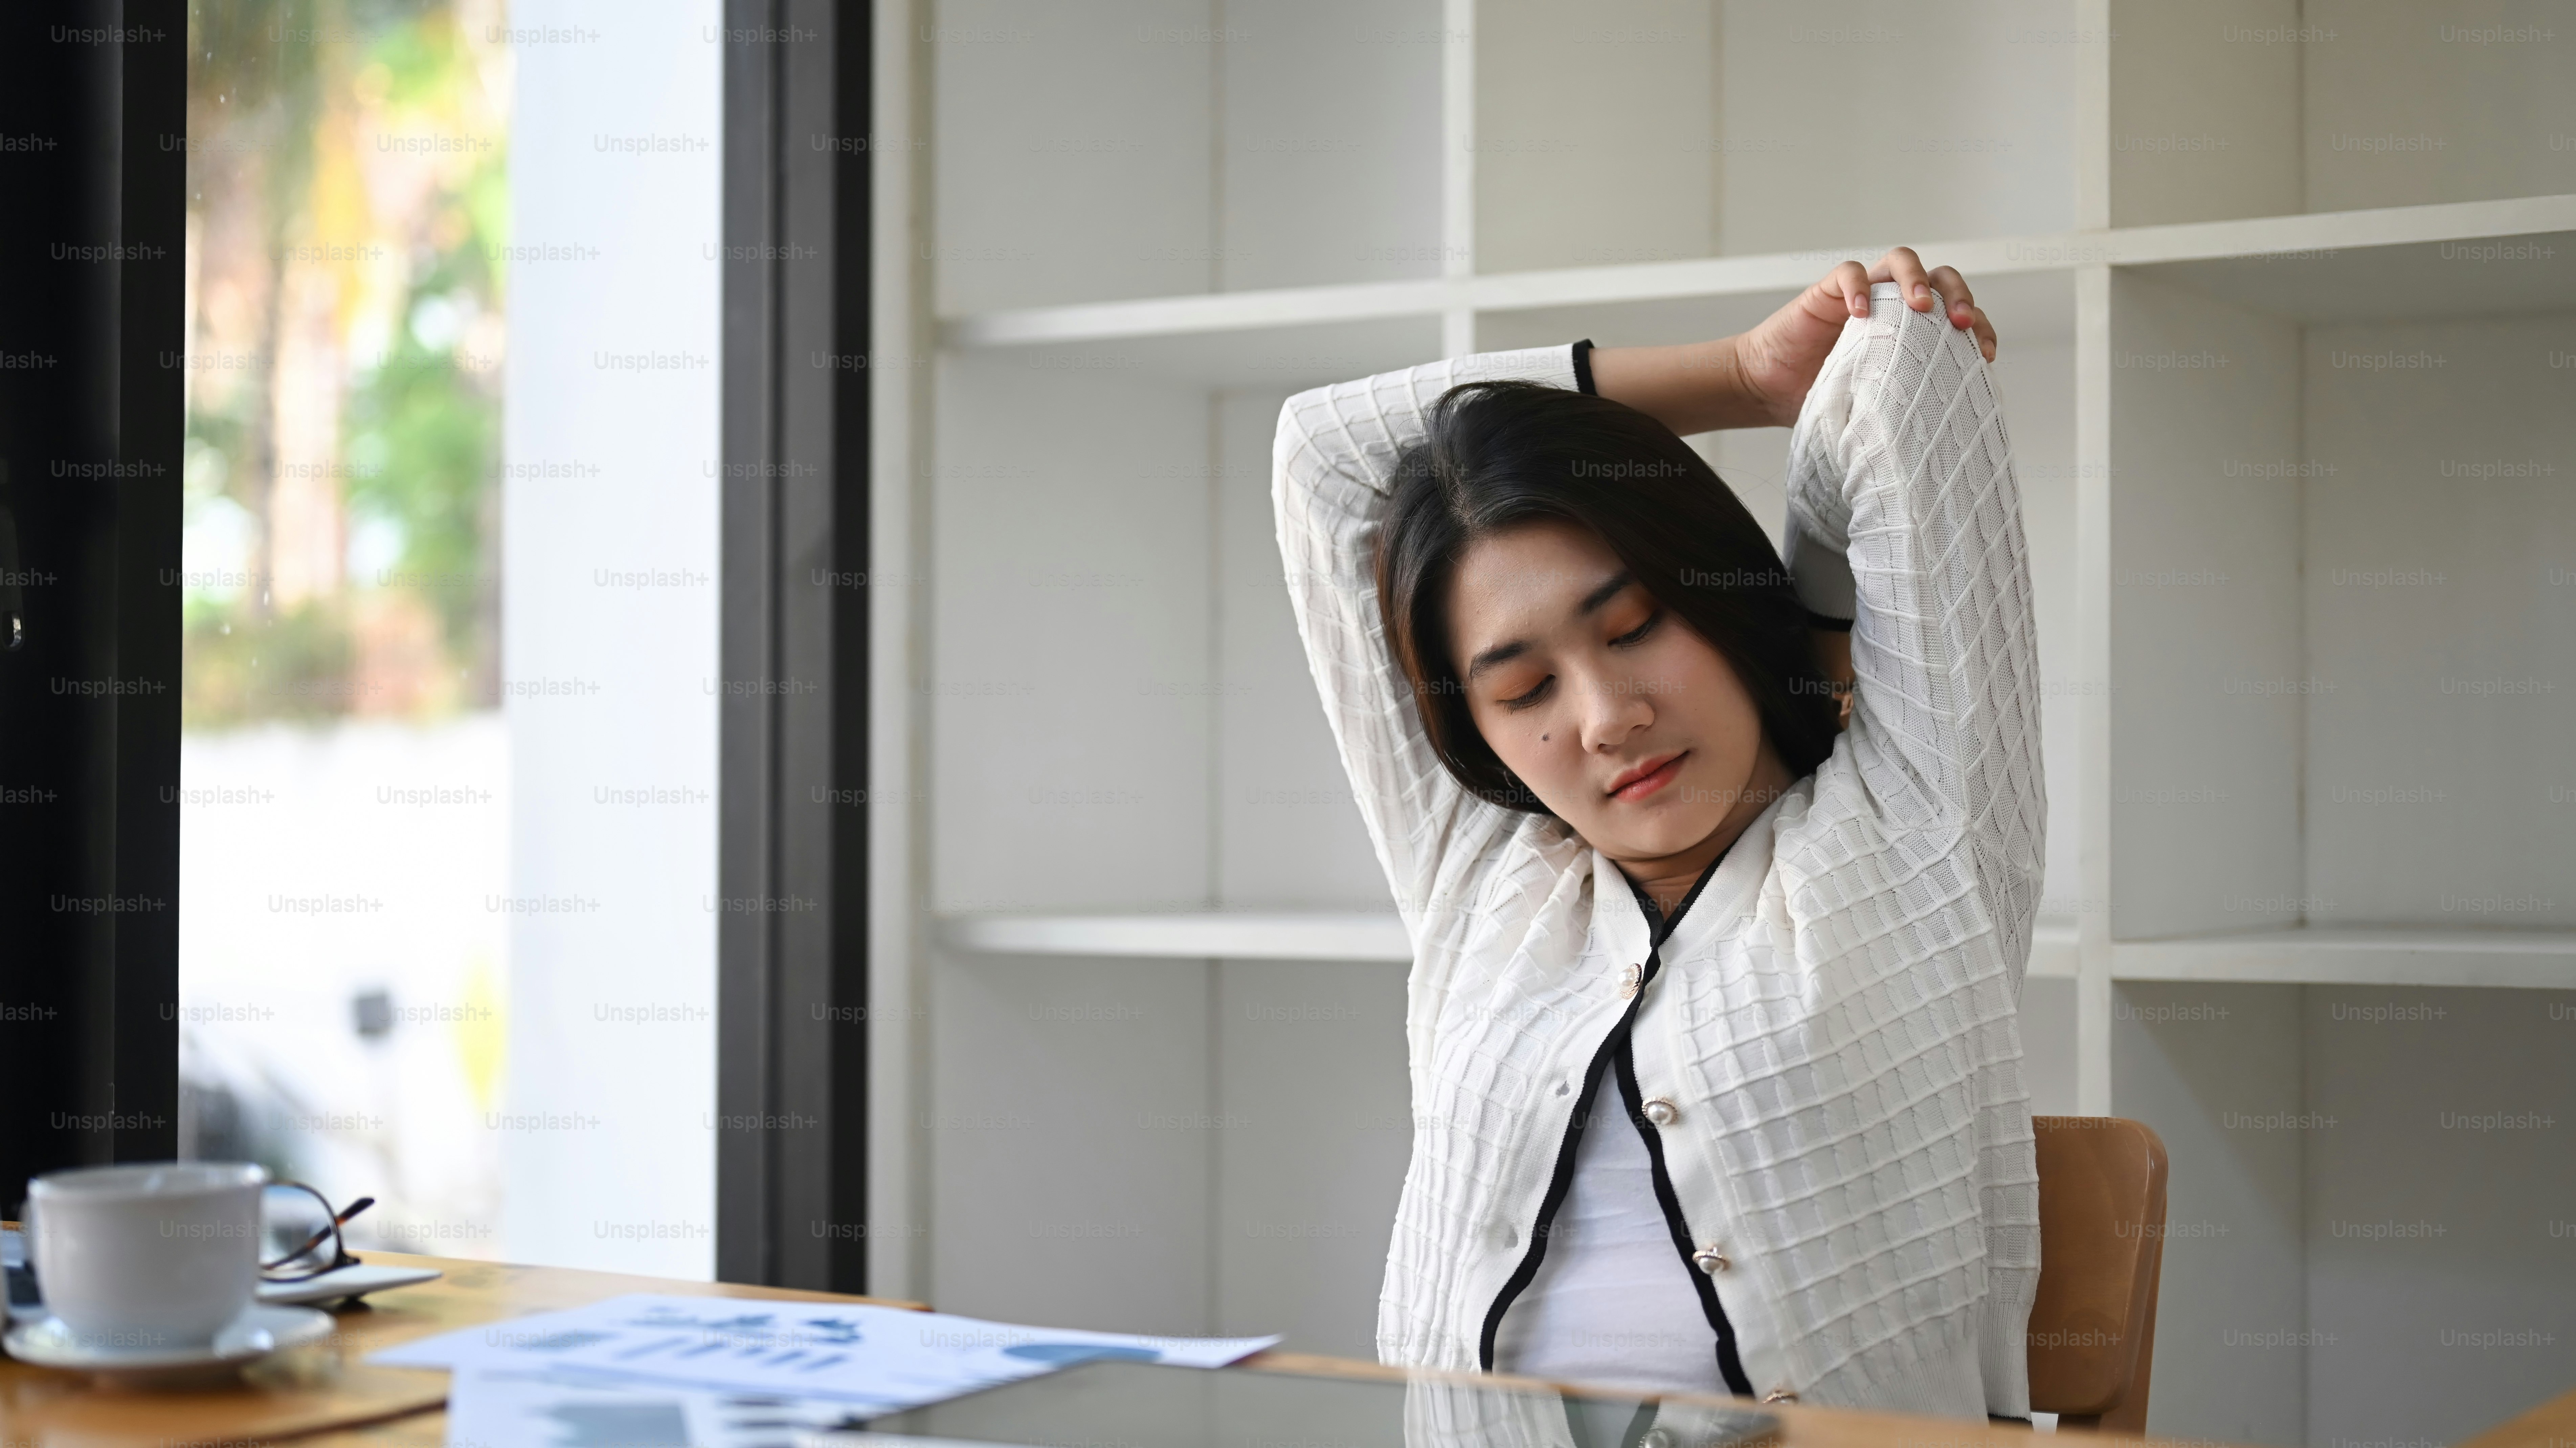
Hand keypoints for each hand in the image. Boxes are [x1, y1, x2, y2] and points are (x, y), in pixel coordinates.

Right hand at [1731, 247, 1996, 428]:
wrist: (1771, 390)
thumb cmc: (1822, 395)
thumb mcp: (1879, 400)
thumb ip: (1911, 393)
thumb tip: (1955, 416)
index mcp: (1913, 330)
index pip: (1956, 313)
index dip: (1979, 327)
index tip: (1985, 354)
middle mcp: (1892, 305)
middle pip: (1940, 277)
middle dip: (1958, 294)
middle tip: (1959, 322)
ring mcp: (1862, 294)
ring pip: (1901, 261)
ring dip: (1917, 278)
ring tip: (1920, 305)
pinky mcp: (1827, 292)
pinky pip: (1848, 273)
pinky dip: (1859, 286)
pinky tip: (1861, 311)